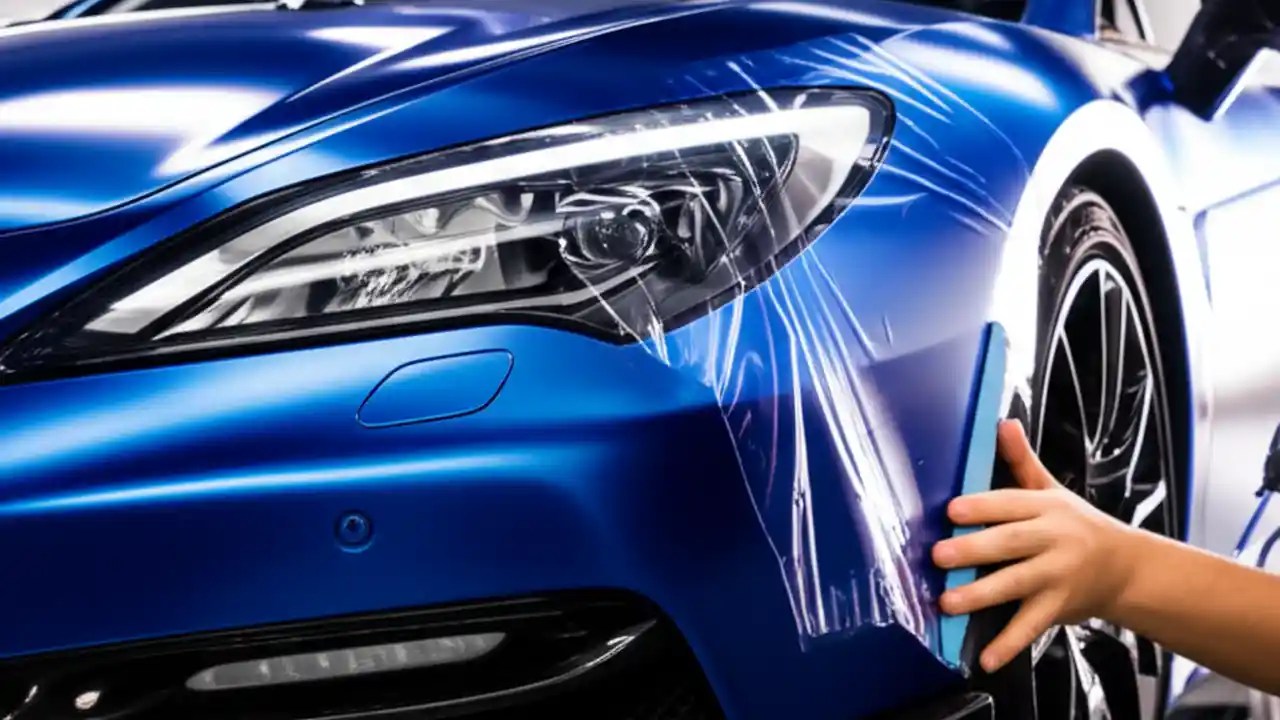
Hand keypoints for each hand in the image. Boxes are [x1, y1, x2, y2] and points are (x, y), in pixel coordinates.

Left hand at [932, 420, 1139, 671]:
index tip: (951, 510)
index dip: (982, 506)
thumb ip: (1021, 460)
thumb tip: (1001, 422)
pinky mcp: (1058, 607)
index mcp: (1046, 508)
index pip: (1010, 503)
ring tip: (947, 602)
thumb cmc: (1075, 524)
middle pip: (1010, 543)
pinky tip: (985, 660)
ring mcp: (1056, 576)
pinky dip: (1008, 645)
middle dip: (974, 550)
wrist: (1126, 567)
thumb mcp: (1051, 488)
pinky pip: (1030, 627)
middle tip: (939, 556)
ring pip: (1016, 585)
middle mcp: (1053, 540)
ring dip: (981, 595)